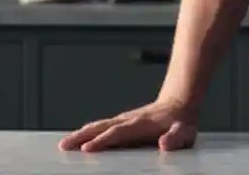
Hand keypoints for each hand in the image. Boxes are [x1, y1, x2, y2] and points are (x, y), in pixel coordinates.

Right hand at [57, 98, 197, 152]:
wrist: (179, 101)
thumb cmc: (181, 120)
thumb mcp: (184, 132)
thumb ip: (175, 138)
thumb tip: (164, 144)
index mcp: (140, 125)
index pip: (117, 133)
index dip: (102, 140)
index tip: (87, 148)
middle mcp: (128, 120)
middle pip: (100, 127)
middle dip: (81, 136)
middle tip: (64, 145)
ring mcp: (123, 120)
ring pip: (97, 126)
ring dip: (80, 134)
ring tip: (64, 143)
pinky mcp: (121, 122)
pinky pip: (101, 127)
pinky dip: (87, 132)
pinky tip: (79, 138)